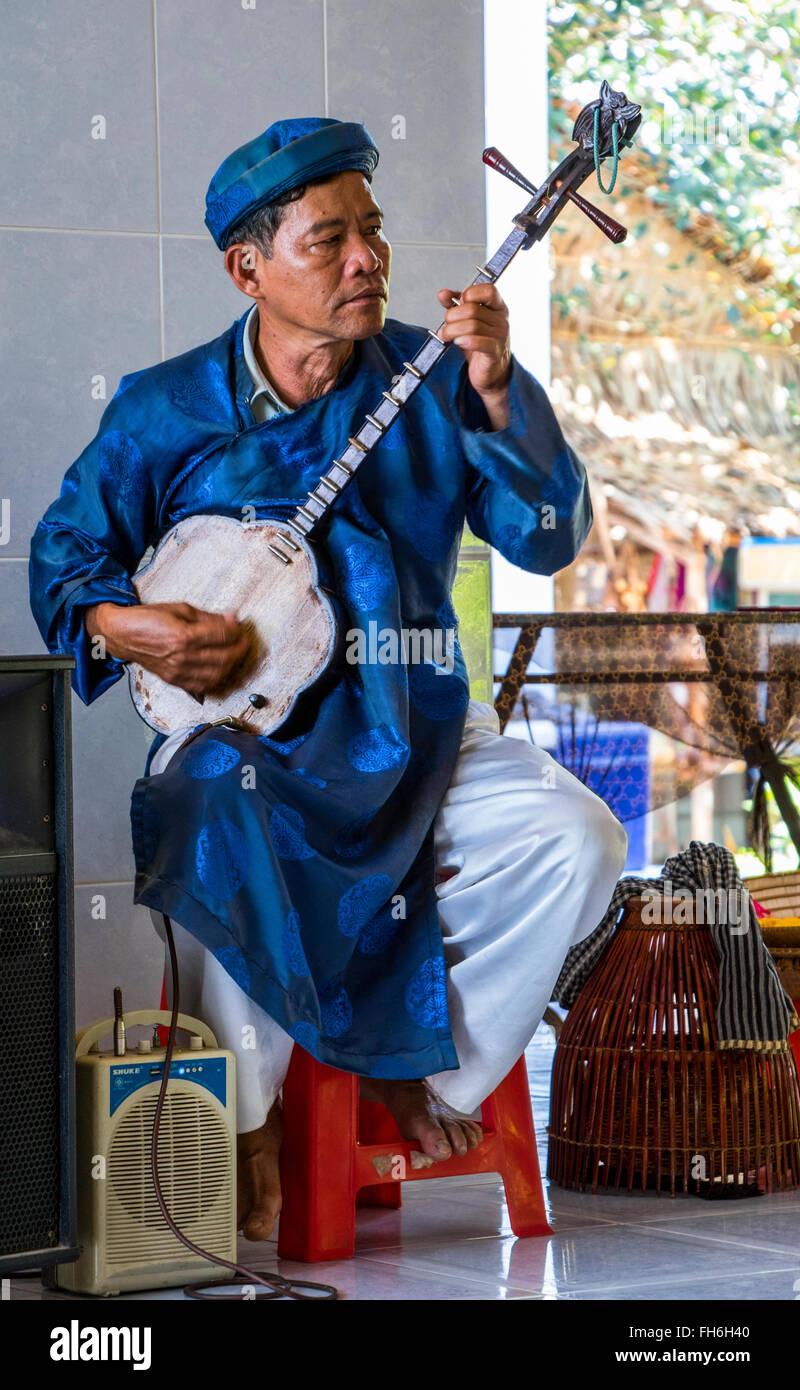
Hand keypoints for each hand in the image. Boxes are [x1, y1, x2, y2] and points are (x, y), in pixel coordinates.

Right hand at [85, 601, 252, 698]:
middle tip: (244, 641)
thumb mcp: (180, 609)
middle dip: (240, 649)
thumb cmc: (147, 619)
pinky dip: (217, 678)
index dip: (236, 631)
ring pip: (217, 674)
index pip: (223, 636)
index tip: (240, 627)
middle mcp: (182, 657)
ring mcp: (179, 671)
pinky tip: (222, 670)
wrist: (123, 635)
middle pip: (225, 657)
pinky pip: (203, 685)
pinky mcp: (175, 680)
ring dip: (232, 665)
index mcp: (184, 636)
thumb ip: (208, 617)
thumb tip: (230, 620)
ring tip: (235, 655)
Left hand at [437, 283, 511, 428]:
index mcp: (498, 307)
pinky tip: (458, 342)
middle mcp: (502, 320)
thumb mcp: (468, 322)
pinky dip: (464, 341)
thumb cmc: (481, 346)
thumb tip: (443, 294)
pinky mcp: (495, 352)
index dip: (468, 294)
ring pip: (471, 325)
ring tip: (445, 335)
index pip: (488, 290)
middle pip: (472, 309)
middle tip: (446, 326)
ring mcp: (500, 336)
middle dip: (452, 316)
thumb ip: (456, 306)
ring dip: (452, 330)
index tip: (459, 305)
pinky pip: (478, 342)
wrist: (492, 374)